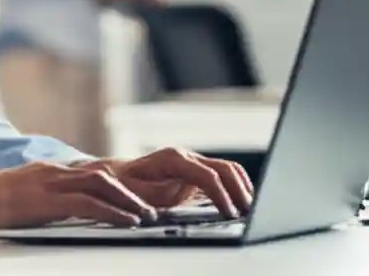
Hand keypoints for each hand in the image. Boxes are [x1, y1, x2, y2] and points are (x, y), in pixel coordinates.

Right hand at [0, 148, 253, 237]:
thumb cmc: (10, 208)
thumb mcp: (62, 205)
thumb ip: (96, 204)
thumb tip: (134, 213)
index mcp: (92, 174)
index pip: (149, 170)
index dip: (190, 179)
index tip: (221, 197)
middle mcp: (83, 170)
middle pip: (147, 166)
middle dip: (189, 181)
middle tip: (217, 203)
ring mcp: (63, 178)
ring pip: (118, 181)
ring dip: (149, 198)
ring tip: (181, 212)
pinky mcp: (46, 194)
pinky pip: (86, 200)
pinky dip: (113, 210)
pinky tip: (133, 221)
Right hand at [0, 161, 152, 237]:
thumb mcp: (16, 204)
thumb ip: (38, 206)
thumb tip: (51, 220)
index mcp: (45, 173)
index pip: (89, 174)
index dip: (116, 186)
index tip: (133, 200)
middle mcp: (50, 172)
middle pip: (102, 175)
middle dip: (130, 191)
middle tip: (150, 208)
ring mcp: (47, 182)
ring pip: (102, 184)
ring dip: (128, 200)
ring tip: (146, 216)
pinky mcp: (43, 199)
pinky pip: (87, 203)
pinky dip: (112, 212)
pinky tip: (127, 223)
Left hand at [76, 147, 253, 217]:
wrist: (117, 176)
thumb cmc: (124, 185)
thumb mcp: (136, 192)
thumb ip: (157, 193)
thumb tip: (176, 194)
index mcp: (173, 158)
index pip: (207, 175)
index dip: (221, 195)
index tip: (230, 213)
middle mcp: (186, 156)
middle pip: (224, 168)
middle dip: (240, 190)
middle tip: (250, 212)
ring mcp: (193, 161)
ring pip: (228, 169)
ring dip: (243, 187)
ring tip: (251, 208)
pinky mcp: (197, 170)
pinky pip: (224, 174)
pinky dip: (237, 186)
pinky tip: (243, 201)